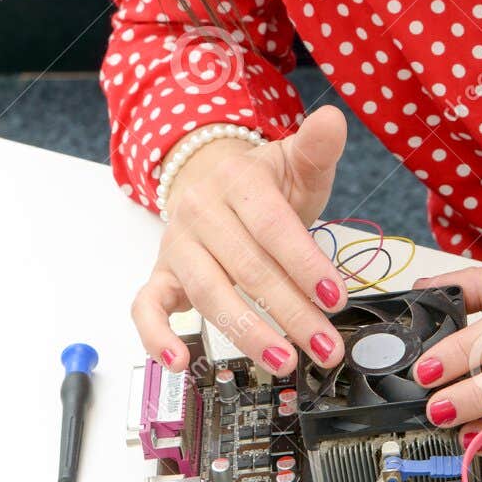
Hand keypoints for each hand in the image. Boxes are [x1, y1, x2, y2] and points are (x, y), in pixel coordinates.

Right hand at [130, 106, 349, 377]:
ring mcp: (178, 246)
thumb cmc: (262, 184)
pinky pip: (147, 307)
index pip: (271, 225)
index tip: (334, 296)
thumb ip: (316, 148)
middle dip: (292, 311)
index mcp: (237, 180)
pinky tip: (181, 362)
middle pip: (247, 267)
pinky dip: (156, 337)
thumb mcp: (295, 163)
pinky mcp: (160, 275)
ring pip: (208, 293)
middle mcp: (200, 211)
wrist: (209, 180)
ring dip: (247, 332)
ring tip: (284, 361)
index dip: (304, 262)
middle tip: (326, 346)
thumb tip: (333, 120)